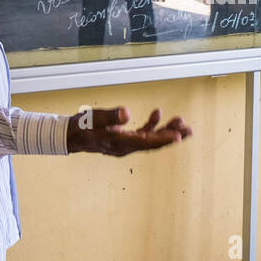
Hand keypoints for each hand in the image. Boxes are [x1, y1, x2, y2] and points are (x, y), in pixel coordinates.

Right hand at [67, 106, 191, 156]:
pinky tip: (157, 114)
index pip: (145, 143)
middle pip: (153, 143)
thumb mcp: (93, 119)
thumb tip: (126, 113)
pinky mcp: (124, 139)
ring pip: (150, 139)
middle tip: (189, 129)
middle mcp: (126, 147)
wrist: (70, 135)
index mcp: (120, 143)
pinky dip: (151, 125)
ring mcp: (126, 144)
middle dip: (172, 136)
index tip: (179, 136)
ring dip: (166, 130)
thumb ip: (110, 116)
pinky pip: (142, 134)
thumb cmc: (81, 127)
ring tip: (181, 122)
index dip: (163, 139)